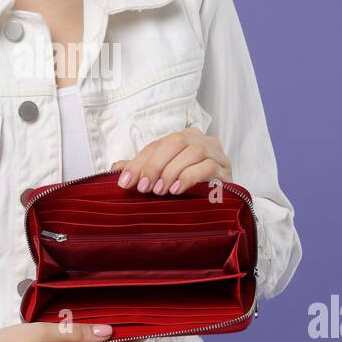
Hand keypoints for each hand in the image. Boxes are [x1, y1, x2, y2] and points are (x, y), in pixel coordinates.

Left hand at [110, 127, 232, 194]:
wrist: (221, 204)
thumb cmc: (189, 188)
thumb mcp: (163, 177)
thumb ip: (142, 169)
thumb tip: (115, 168)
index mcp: (183, 138)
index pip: (157, 145)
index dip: (138, 163)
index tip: (124, 183)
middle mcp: (201, 140)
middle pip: (175, 142)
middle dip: (155, 165)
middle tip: (144, 188)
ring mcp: (216, 154)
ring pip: (193, 151)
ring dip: (172, 171)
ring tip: (160, 191)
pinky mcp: (226, 170)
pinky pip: (208, 167)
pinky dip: (189, 177)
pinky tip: (178, 190)